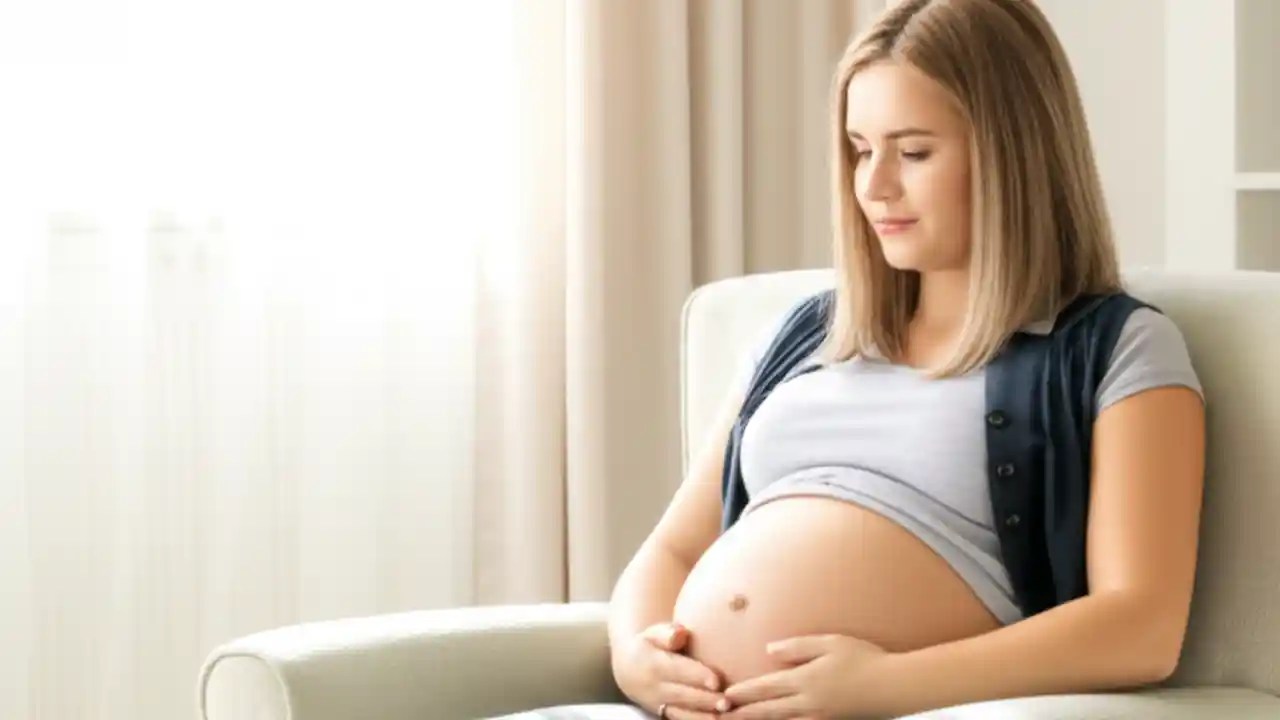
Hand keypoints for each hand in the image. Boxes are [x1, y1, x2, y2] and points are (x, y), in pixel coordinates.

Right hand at [612, 621, 727, 719]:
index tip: (716, 681)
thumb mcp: (652, 634)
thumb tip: (679, 633)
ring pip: (682, 713)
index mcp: (654, 664)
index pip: (678, 670)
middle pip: (683, 695)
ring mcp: (659, 705)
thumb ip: (666, 632)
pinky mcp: (664, 715)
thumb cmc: (649, 646)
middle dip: (705, 700)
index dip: (698, 675)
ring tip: (724, 715)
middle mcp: (655, 688)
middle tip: (727, 702)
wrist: (628, 671)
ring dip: (703, 716)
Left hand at [719, 634, 894, 719]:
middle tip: (722, 717)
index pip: (765, 688)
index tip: (725, 696)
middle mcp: (808, 703)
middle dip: (743, 714)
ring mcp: (819, 717)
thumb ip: (797, 646)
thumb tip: (769, 650)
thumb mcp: (829, 643)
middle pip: (768, 711)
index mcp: (805, 680)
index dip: (743, 693)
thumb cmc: (864, 658)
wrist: (895, 686)